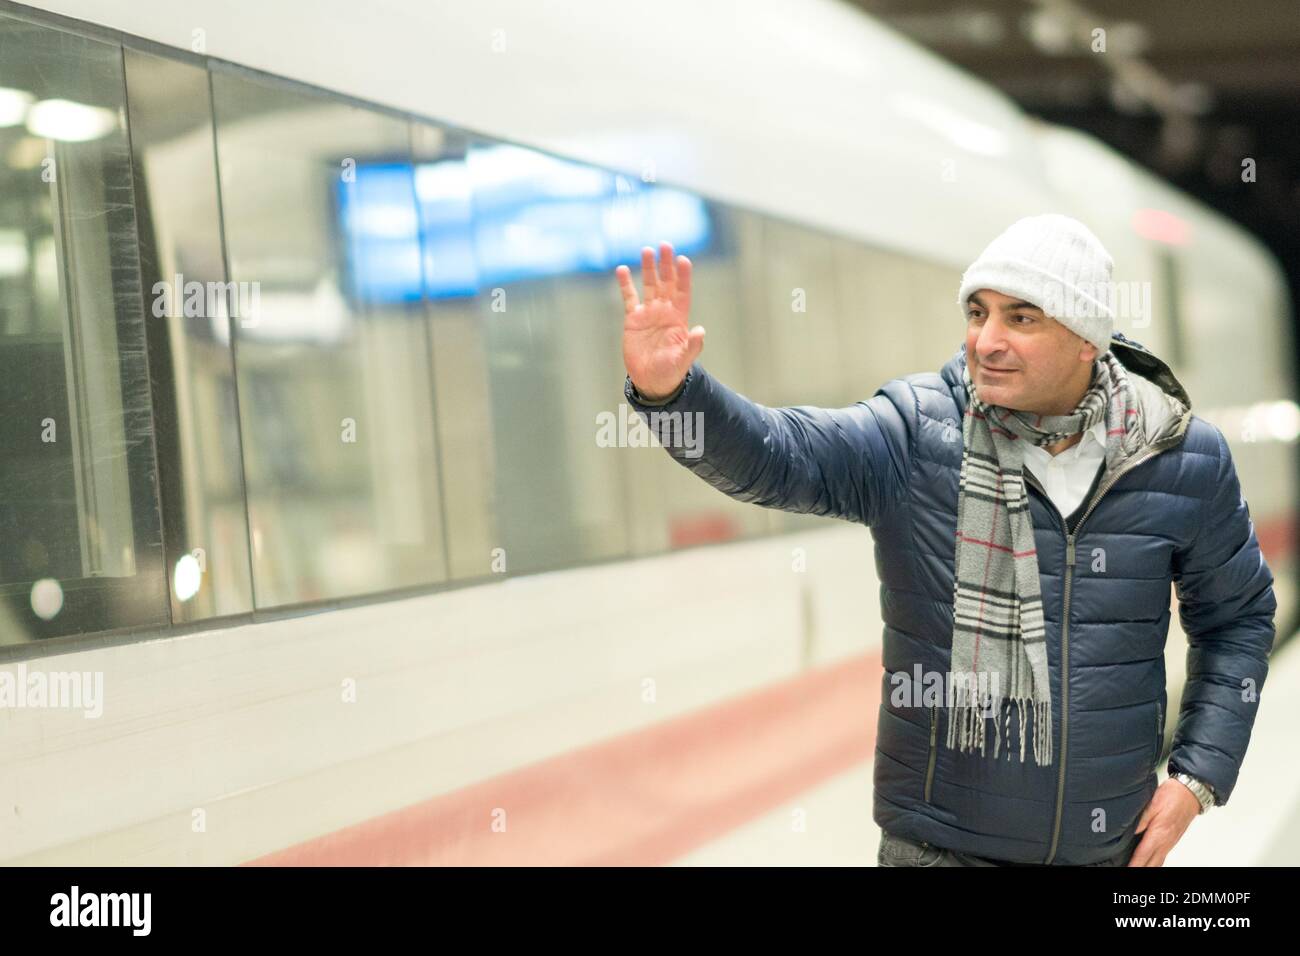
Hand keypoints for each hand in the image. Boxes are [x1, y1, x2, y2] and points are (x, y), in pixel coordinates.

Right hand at [617, 241, 703, 399]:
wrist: (651, 380)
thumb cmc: (671, 371)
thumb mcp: (683, 359)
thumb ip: (692, 345)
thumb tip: (700, 331)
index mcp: (679, 318)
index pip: (683, 291)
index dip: (683, 276)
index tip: (683, 259)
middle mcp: (665, 311)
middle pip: (667, 282)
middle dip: (666, 264)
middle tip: (665, 245)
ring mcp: (649, 313)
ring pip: (649, 285)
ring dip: (648, 268)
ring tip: (647, 250)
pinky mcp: (633, 319)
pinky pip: (629, 297)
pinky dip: (625, 284)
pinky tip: (622, 269)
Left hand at [1127, 779, 1200, 865]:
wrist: (1190, 793)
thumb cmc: (1172, 796)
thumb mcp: (1151, 805)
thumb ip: (1140, 820)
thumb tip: (1128, 832)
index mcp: (1159, 834)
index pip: (1143, 855)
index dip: (1134, 864)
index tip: (1127, 869)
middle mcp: (1166, 842)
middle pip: (1152, 863)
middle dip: (1140, 868)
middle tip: (1129, 870)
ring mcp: (1170, 842)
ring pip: (1159, 862)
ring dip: (1148, 867)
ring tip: (1137, 868)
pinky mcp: (1173, 840)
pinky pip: (1163, 856)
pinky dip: (1156, 862)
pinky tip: (1150, 863)